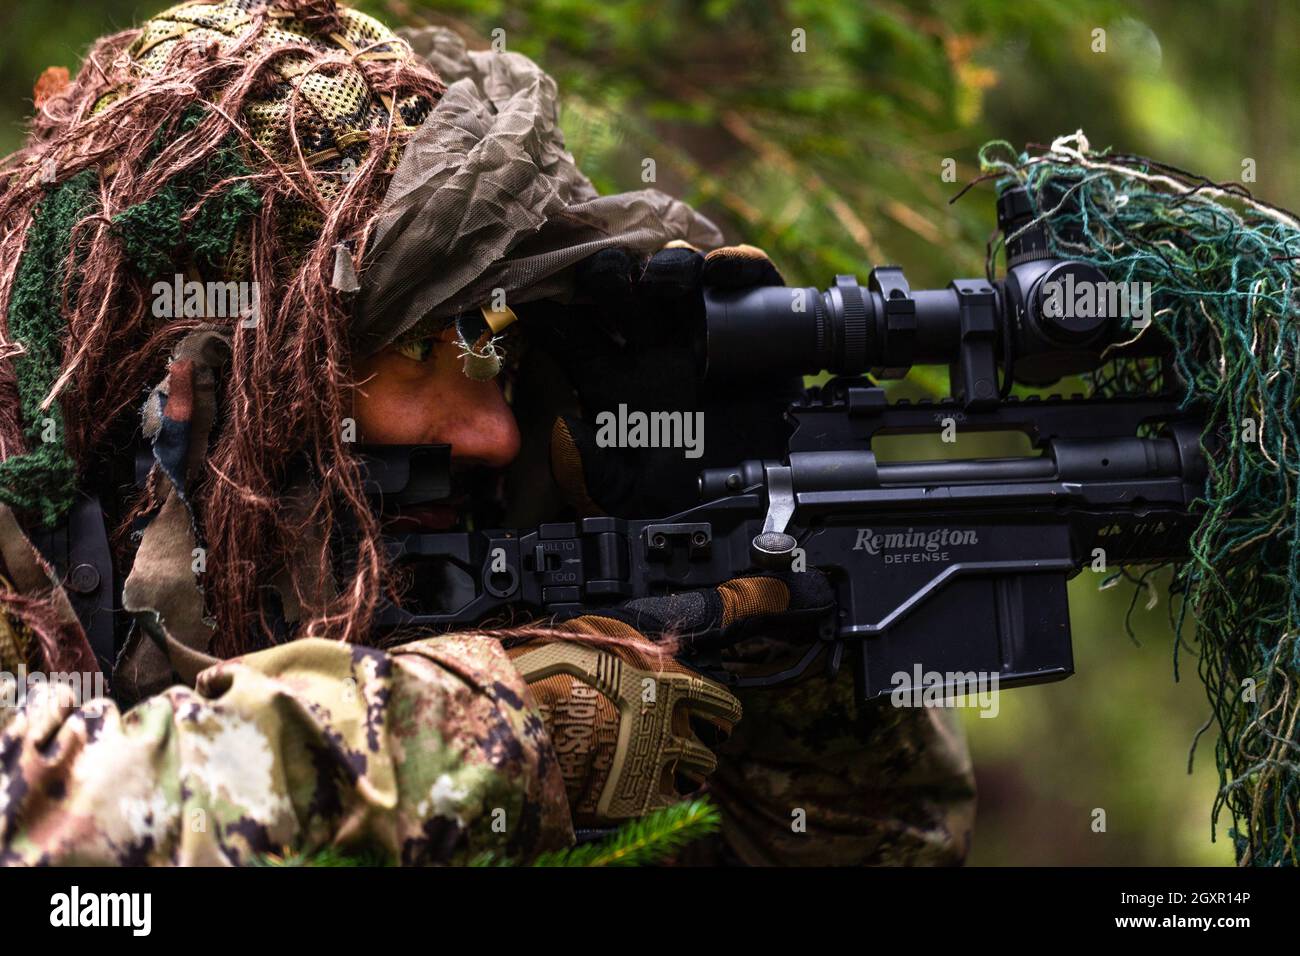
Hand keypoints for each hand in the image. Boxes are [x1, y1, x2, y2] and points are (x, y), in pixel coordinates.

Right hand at [504, 568, 832, 827]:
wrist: (522, 724)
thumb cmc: (553, 671)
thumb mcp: (602, 630)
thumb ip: (651, 630)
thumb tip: (727, 607)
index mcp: (671, 680)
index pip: (723, 698)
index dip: (725, 705)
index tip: (726, 709)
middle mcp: (675, 724)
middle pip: (718, 737)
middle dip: (711, 734)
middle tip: (699, 734)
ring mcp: (658, 764)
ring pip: (699, 772)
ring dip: (689, 766)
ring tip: (669, 761)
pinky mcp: (637, 800)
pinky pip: (669, 804)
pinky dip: (662, 797)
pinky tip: (646, 789)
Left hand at [525, 243, 802, 516]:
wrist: (752, 493)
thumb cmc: (683, 492)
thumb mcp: (629, 494)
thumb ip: (594, 471)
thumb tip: (570, 428)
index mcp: (610, 375)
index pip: (569, 328)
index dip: (549, 308)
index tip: (533, 292)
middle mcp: (649, 342)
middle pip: (619, 287)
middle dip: (606, 274)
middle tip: (604, 278)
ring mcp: (698, 327)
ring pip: (676, 272)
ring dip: (667, 264)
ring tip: (661, 279)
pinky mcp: (751, 323)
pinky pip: (744, 280)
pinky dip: (737, 264)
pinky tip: (721, 271)